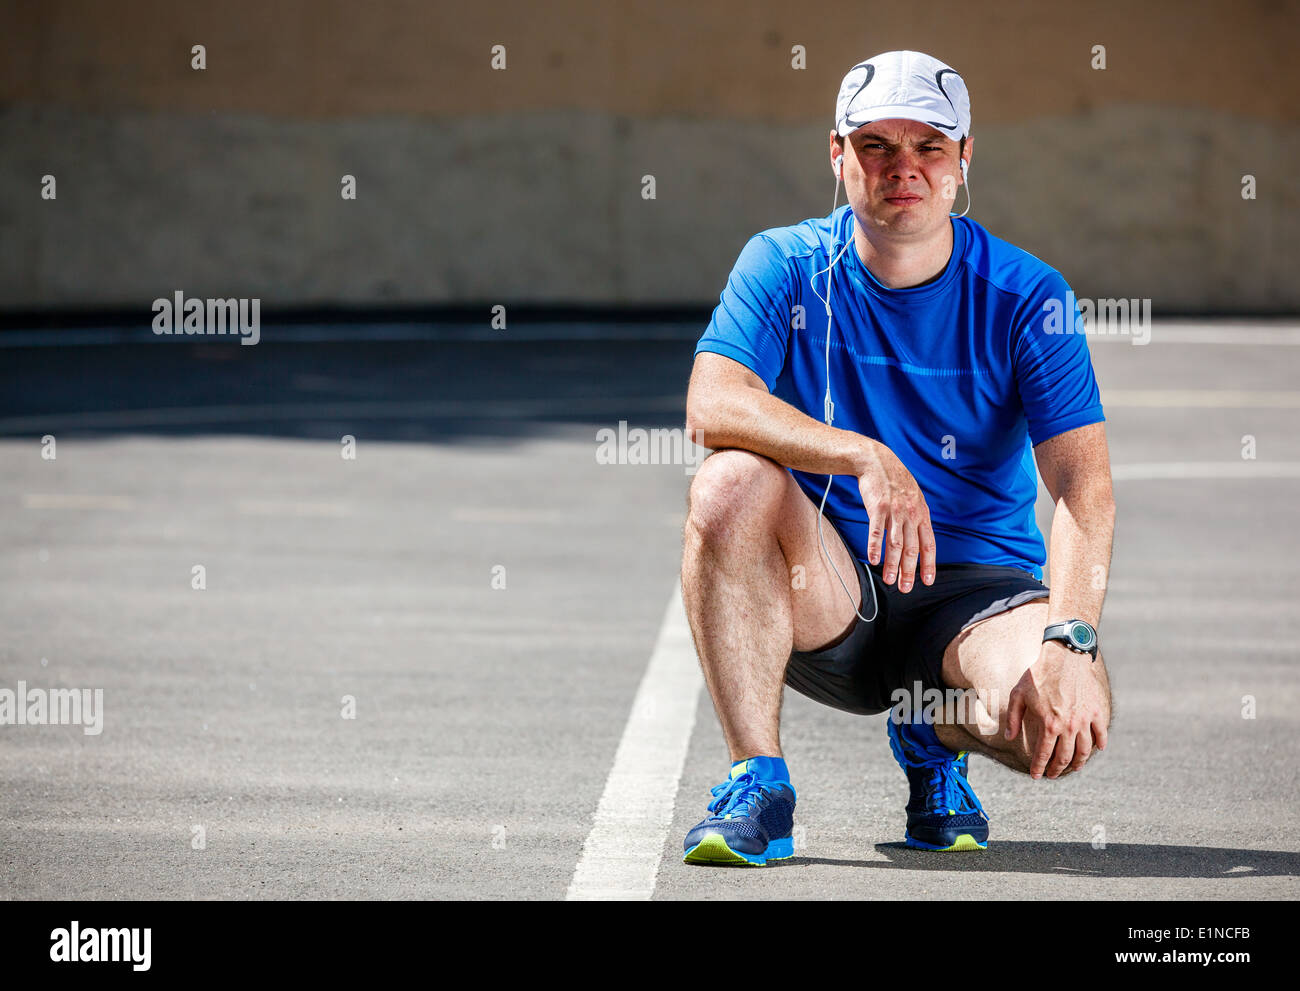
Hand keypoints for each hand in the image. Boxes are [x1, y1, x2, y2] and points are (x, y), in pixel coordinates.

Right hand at [854, 439, 935, 592]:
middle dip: (909, 571)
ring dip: (892, 565)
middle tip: (905, 588)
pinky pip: (876, 532)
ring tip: (890, 581)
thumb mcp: (913, 497)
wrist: (877, 462)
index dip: (928, 564)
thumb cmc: (894, 481)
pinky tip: (873, 560)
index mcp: (922, 514)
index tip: (926, 581)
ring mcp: (894, 511)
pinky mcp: (877, 508)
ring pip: (895, 544)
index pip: (928, 544)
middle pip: (912, 549)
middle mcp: (910, 514)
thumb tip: (918, 538)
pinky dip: (875, 547)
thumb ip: (917, 517)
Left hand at [1005, 642, 1108, 778]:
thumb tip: (1009, 737)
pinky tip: (1096, 750)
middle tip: (1052, 775)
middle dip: (1057, 770)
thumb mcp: (1018, 695)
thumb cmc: (1038, 674)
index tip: (1036, 775)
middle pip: (1064, 757)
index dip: (1038, 767)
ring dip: (1078, 763)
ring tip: (1072, 767)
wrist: (1064, 656)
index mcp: (1048, 724)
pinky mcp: (1097, 712)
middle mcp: (1068, 726)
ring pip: (1085, 751)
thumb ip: (1013, 718)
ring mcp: (1085, 720)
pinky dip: (1100, 745)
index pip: (1043, 754)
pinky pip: (1101, 735)